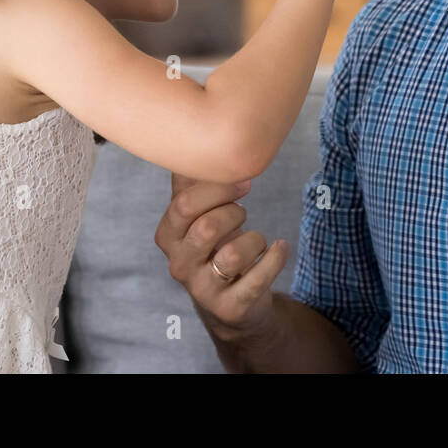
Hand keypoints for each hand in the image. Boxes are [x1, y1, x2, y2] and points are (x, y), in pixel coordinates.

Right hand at [154, 172, 289, 338]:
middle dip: (235, 213)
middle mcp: (178, 264)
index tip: (243, 183)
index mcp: (168, 235)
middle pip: (207, 228)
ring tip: (257, 239)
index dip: (218, 188)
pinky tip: (279, 247)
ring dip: (255, 239)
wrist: (232, 301)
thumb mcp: (200, 213)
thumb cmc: (217, 245)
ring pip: (232, 255)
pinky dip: (275, 257)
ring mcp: (201, 290)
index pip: (185, 205)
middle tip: (244, 213)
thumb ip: (193, 179)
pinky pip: (258, 278)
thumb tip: (193, 139)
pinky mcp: (229, 308)